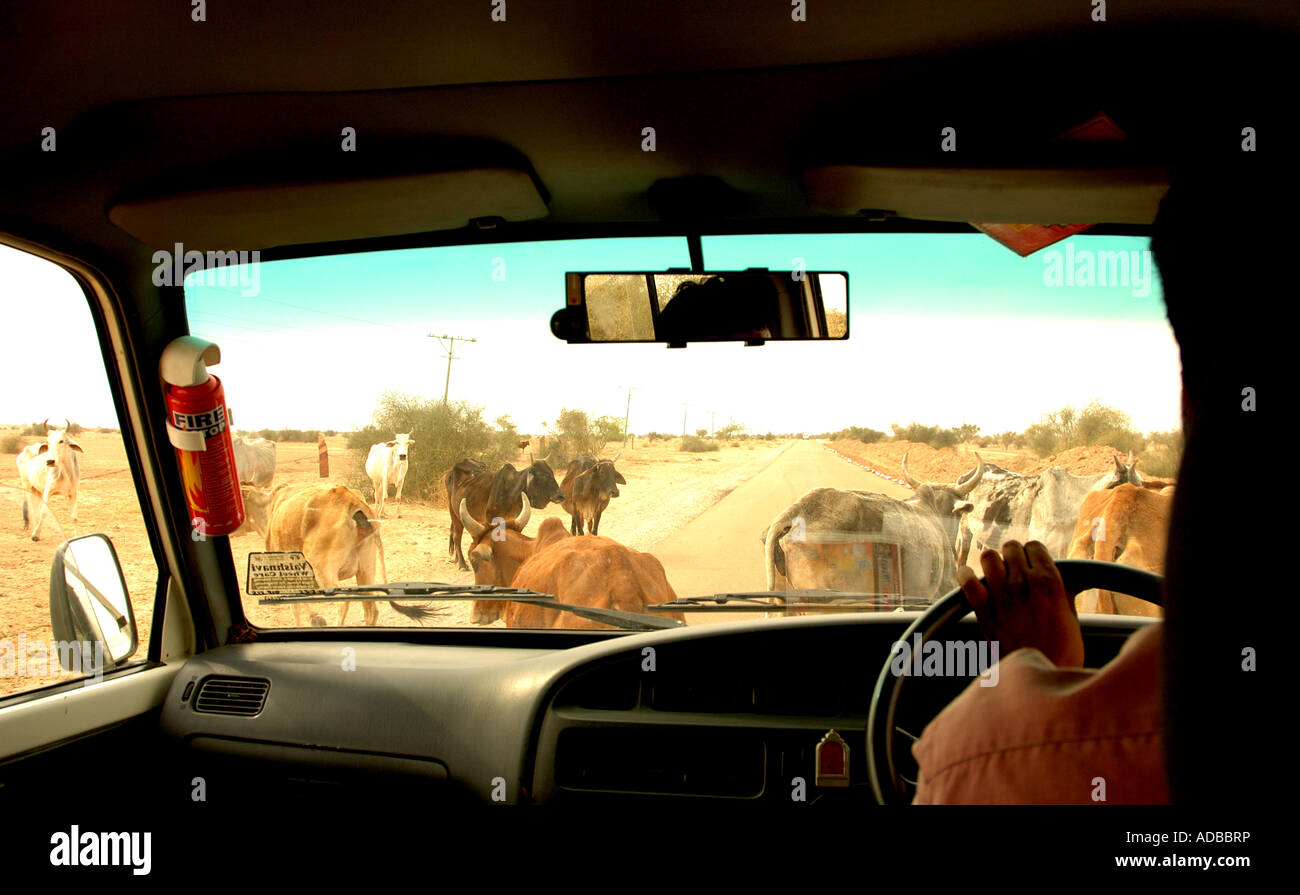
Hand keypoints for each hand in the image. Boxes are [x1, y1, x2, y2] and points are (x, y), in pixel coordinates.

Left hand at [956, 540, 1084, 667]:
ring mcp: (1001, 596)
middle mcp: (1024, 584)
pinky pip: (967, 581)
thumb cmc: (1062, 653)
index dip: (1032, 553)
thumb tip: (1057, 581)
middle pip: (1010, 548)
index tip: (1031, 561)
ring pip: (988, 557)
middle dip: (1012, 555)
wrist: (1041, 676)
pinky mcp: (984, 611)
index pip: (1035, 547)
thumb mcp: (1071, 617)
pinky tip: (970, 579)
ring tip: (994, 573)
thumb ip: (1061, 593)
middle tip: (1013, 568)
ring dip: (991, 563)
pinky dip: (966, 577)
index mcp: (1049, 582)